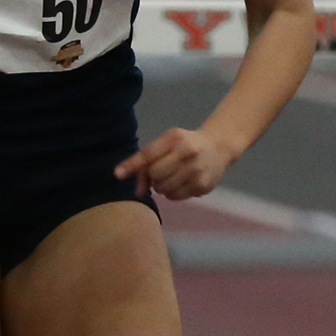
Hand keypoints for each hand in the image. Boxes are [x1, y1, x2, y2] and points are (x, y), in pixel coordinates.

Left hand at [116, 127, 239, 200]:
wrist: (218, 147)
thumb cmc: (184, 145)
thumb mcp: (166, 144)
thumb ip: (147, 162)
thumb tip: (137, 192)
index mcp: (175, 138)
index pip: (149, 154)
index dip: (132, 165)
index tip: (117, 174)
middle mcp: (188, 153)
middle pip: (155, 174)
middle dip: (152, 176)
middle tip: (160, 172)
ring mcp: (197, 171)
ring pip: (163, 188)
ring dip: (161, 186)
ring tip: (171, 177)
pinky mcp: (203, 186)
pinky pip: (175, 197)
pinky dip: (172, 193)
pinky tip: (180, 182)